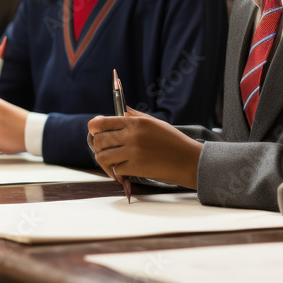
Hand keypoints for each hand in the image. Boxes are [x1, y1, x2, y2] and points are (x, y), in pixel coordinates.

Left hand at [87, 107, 201, 187]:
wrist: (188, 160)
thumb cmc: (173, 141)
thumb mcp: (154, 123)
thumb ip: (134, 116)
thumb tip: (120, 111)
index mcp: (136, 122)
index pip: (103, 122)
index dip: (94, 127)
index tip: (94, 131)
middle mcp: (132, 136)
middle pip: (99, 140)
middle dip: (98, 146)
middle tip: (104, 149)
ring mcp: (133, 152)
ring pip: (103, 156)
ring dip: (104, 161)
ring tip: (111, 162)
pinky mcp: (136, 168)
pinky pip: (115, 170)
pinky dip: (117, 172)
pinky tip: (123, 170)